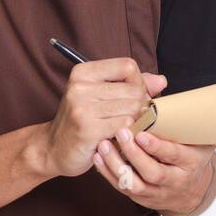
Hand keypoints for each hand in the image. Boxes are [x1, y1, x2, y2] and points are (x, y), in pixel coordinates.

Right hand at [42, 57, 168, 177]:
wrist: (52, 149)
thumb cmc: (82, 121)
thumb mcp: (101, 96)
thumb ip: (132, 85)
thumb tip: (162, 80)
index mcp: (83, 72)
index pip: (127, 66)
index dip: (138, 82)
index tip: (132, 97)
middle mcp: (80, 87)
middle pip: (134, 90)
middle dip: (139, 106)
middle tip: (128, 118)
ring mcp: (82, 108)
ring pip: (132, 109)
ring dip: (133, 122)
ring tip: (121, 128)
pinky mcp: (87, 130)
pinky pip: (125, 127)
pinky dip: (126, 134)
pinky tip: (116, 138)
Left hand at [92, 125, 215, 214]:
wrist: (190, 191)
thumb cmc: (191, 154)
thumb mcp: (198, 137)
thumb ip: (186, 116)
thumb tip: (168, 84)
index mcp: (191, 162)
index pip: (174, 155)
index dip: (157, 147)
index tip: (142, 133)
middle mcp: (175, 180)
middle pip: (153, 172)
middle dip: (134, 154)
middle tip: (120, 133)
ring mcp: (157, 192)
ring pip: (135, 185)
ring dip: (117, 165)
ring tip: (104, 145)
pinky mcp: (141, 198)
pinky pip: (122, 188)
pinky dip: (108, 173)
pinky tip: (98, 157)